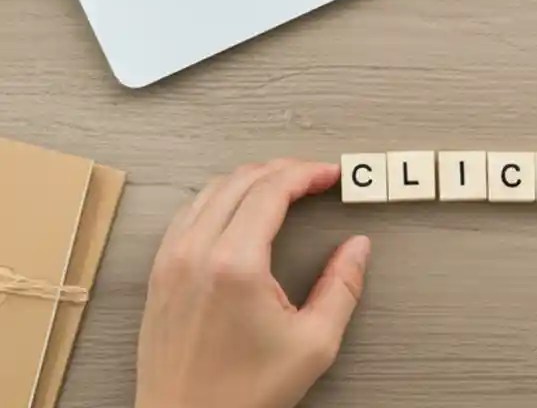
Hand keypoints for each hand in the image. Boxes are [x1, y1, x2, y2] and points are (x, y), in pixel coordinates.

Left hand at [136, 160, 370, 407]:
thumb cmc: (243, 394)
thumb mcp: (313, 343)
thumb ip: (342, 287)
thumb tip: (357, 248)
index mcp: (235, 264)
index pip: (272, 191)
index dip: (306, 173)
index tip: (330, 175)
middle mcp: (196, 253)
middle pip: (240, 181)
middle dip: (281, 170)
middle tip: (312, 176)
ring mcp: (171, 261)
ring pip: (209, 191)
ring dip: (249, 180)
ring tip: (281, 187)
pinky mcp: (159, 275)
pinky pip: (188, 214)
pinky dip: (218, 198)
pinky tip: (238, 211)